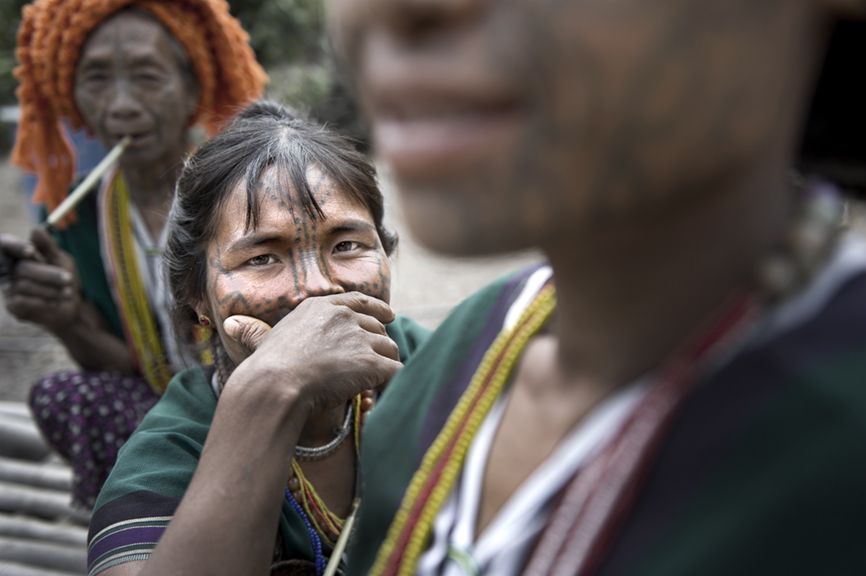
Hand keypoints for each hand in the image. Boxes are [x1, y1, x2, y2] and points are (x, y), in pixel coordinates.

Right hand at [1, 228, 81, 330]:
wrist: (70, 306)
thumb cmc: (64, 278)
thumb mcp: (60, 260)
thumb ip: (48, 246)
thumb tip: (35, 230)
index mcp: (17, 254)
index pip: (4, 245)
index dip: (15, 247)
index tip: (31, 250)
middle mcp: (8, 270)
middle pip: (21, 268)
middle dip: (48, 274)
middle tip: (69, 278)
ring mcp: (8, 288)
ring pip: (24, 285)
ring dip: (50, 289)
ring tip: (68, 292)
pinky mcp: (12, 305)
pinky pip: (22, 301)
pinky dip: (42, 301)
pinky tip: (56, 303)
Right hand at [223, 292, 401, 417]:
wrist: (274, 385)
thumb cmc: (265, 368)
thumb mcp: (261, 341)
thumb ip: (254, 331)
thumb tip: (230, 324)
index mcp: (321, 307)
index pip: (358, 302)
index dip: (377, 309)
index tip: (389, 315)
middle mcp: (343, 317)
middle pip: (377, 328)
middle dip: (379, 345)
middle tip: (378, 363)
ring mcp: (359, 338)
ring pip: (389, 349)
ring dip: (386, 365)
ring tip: (380, 383)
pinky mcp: (371, 362)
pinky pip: (395, 371)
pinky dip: (394, 382)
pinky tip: (388, 392)